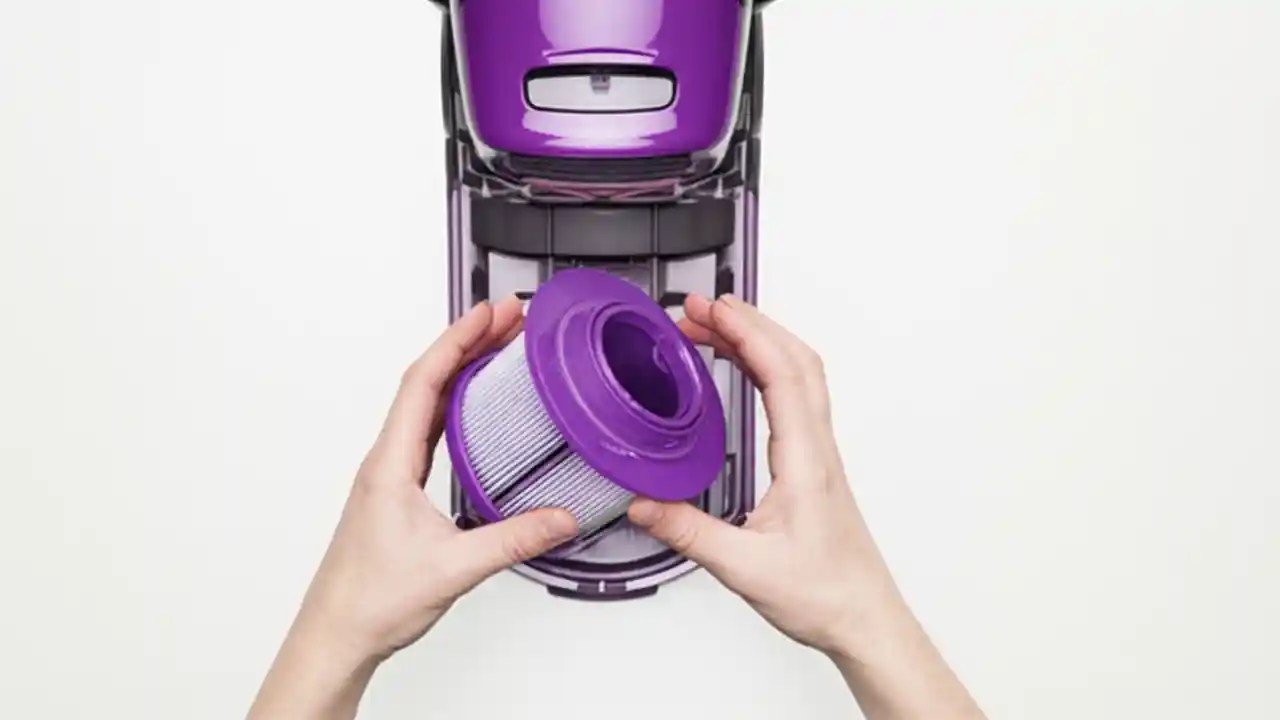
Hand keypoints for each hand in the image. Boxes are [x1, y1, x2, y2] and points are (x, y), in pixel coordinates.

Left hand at [249, 298, 577, 719]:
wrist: (336, 636)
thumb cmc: (370, 601)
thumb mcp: (454, 568)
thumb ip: (513, 540)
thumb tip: (561, 517)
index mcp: (390, 463)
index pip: (423, 382)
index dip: (457, 340)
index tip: (488, 313)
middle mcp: (386, 461)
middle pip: (427, 382)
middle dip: (467, 342)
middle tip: (508, 318)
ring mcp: (390, 475)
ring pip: (426, 405)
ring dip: (460, 370)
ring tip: (497, 347)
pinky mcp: (398, 492)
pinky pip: (428, 432)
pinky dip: (455, 406)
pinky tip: (477, 408)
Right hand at [629, 293, 983, 719]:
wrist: (864, 620)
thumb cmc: (825, 594)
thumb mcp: (743, 568)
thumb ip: (688, 532)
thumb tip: (642, 502)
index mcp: (806, 459)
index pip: (781, 374)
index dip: (746, 333)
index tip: (710, 309)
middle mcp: (818, 448)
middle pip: (794, 359)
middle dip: (747, 322)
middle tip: (700, 309)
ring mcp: (819, 454)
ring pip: (800, 374)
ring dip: (760, 340)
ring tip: (714, 328)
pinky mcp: (814, 465)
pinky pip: (796, 397)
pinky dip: (767, 369)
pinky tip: (742, 373)